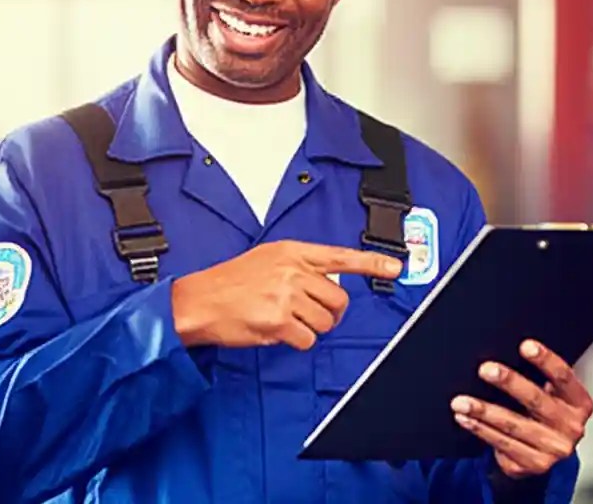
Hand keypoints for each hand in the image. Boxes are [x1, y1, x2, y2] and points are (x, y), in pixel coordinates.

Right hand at [171, 240, 402, 349]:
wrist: (198, 302)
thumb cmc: (230, 283)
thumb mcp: (267, 259)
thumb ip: (299, 267)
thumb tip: (327, 285)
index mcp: (292, 252)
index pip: (340, 256)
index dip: (371, 264)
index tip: (395, 268)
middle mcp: (293, 271)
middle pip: (338, 300)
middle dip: (330, 314)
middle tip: (310, 316)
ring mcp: (286, 296)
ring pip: (325, 322)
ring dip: (310, 329)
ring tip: (286, 322)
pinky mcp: (279, 321)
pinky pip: (308, 340)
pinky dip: (297, 341)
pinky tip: (277, 332)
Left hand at [451, 340, 592, 479]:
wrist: (550, 456)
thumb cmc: (548, 416)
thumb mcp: (555, 396)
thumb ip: (543, 379)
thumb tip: (508, 352)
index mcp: (579, 403)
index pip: (564, 377)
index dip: (546, 361)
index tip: (526, 346)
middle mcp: (570, 427)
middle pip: (536, 400)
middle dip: (509, 383)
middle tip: (486, 370)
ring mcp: (553, 449)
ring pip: (513, 425)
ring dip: (483, 411)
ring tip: (462, 401)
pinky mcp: (534, 464)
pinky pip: (502, 443)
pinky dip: (480, 429)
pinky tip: (466, 418)